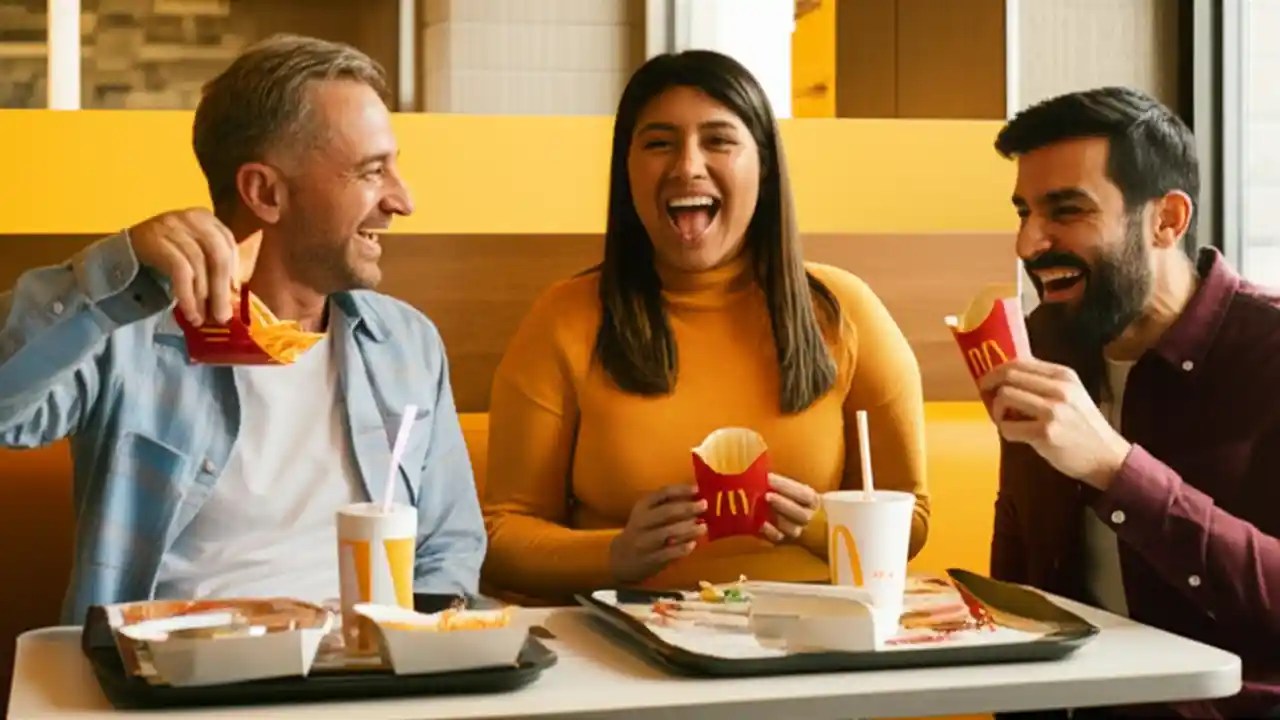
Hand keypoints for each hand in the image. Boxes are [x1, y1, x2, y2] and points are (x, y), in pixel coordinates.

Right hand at [128, 208, 261, 325]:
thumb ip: (213, 268)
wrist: (123, 251)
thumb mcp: (194, 254)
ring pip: (198, 264)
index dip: (234, 270)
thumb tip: (232, 301)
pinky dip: (187, 295)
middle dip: (222, 289)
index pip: (228, 243)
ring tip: (202, 319)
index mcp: (206, 218)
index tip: (235, 293)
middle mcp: (191, 217)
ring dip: (202, 297)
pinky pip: (180, 270)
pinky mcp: (155, 239)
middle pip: (217, 254)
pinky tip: (189, 312)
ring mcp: (172, 225)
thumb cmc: (167, 254)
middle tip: (222, 316)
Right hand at [610, 484, 707, 584]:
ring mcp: (645, 541)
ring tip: (704, 527)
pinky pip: (668, 553)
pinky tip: (693, 545)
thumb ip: (666, 506)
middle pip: (666, 512)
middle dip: (687, 508)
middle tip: (704, 506)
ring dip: (688, 529)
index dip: (680, 490)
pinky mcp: (650, 559)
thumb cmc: (640, 532)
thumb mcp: (646, 514)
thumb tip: (696, 499)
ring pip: (668, 533)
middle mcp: (642, 522)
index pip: (662, 494)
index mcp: (642, 507)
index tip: (697, 489)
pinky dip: (682, 548)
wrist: (621, 558)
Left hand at [761, 473, 819, 541]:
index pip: (805, 494)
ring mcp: (798, 531)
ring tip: (761, 507)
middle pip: (801, 514)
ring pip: (792, 529)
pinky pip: (779, 539)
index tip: (769, 478)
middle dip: (783, 503)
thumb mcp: (794, 489)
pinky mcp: (785, 541)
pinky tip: (760, 524)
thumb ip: (782, 484)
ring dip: (777, 518)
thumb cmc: (793, 499)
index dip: (786, 486)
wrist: (803, 521)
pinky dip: (770, 532)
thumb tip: (762, 474)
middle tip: (766, 495)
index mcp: (813, 501)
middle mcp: (809, 517)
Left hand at [979, 358, 1132, 489]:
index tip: (989, 382)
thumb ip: (1044, 382)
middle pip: (1008, 375)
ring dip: (996, 410)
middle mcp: (1059, 388)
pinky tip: (1014, 434)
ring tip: (1005, 420)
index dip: (996, 371)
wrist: (1107, 457)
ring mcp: (1052, 411)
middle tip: (988, 398)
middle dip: (990, 386)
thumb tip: (1007, 373)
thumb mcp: (1071, 394)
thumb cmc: (1084, 426)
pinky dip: (1004, 430)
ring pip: (1004, 397)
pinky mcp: (1045, 434)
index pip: (1019, 362)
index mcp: (1064, 375)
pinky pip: (1007, 426)